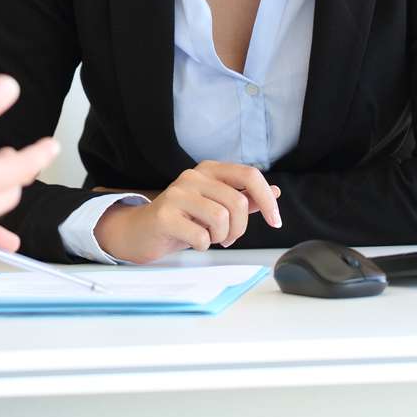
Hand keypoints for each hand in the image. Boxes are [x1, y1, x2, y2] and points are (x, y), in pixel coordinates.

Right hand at [92, 160, 281, 263]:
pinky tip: (193, 242)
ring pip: (221, 218)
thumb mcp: (215, 205)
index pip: (249, 175)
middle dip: (240, 229)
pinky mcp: (165, 215)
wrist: (142, 231)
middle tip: (228, 238)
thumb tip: (274, 192)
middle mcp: (193, 176)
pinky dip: (203, 246)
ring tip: (209, 237)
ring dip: (221, 237)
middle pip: (238, 202)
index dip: (267, 200)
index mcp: (209, 170)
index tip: (275, 221)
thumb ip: (244, 198)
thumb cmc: (181, 219)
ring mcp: (177, 193)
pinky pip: (201, 236)